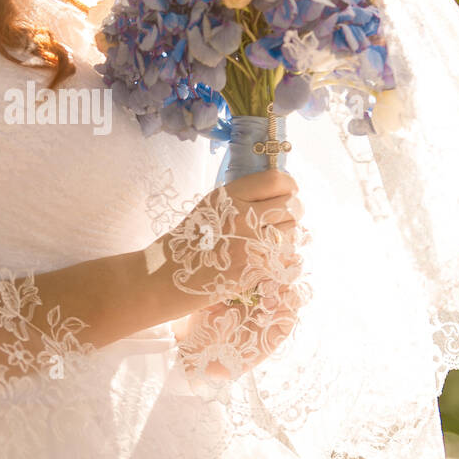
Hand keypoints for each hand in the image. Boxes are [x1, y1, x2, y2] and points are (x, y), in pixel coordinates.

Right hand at [157, 171, 307, 385]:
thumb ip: (242, 198)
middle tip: (279, 219)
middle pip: (292, 206)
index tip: (286, 193)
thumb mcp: (210, 207)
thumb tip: (278, 192)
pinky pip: (286, 256)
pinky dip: (280, 257)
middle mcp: (243, 216)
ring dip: (286, 236)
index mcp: (229, 196)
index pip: (277, 180)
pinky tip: (263, 258)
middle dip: (291, 212)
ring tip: (268, 241)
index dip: (288, 186)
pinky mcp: (256, 269)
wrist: (165, 277)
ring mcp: (251, 244)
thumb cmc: (187, 241)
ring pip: (293, 232)